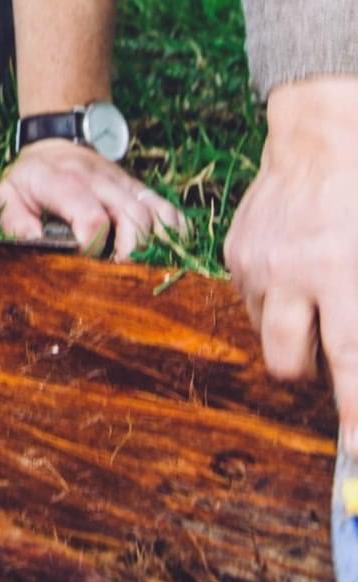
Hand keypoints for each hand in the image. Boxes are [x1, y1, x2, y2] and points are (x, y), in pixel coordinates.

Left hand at [0, 138, 184, 259]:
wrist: (56, 142)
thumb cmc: (32, 176)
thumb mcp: (9, 192)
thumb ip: (15, 220)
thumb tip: (34, 242)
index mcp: (65, 182)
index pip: (92, 216)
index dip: (94, 246)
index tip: (88, 264)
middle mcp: (101, 181)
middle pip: (133, 216)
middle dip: (132, 251)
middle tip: (121, 276)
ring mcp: (124, 184)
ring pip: (155, 213)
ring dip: (155, 245)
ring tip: (143, 269)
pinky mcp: (139, 188)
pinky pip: (167, 209)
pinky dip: (174, 232)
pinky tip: (168, 252)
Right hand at [225, 78, 357, 449]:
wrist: (324, 130)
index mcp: (337, 270)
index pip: (348, 361)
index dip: (354, 412)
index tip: (356, 450)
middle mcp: (291, 273)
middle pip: (287, 363)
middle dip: (309, 376)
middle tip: (330, 362)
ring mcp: (256, 262)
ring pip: (264, 332)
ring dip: (291, 330)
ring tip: (315, 301)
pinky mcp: (235, 249)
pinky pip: (250, 296)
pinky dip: (274, 295)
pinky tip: (296, 268)